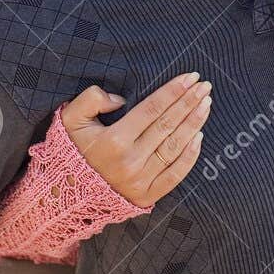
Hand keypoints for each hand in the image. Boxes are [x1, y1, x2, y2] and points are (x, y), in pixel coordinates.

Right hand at [60, 73, 212, 205]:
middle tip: (205, 86)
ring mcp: (140, 180)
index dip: (173, 91)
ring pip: (174, 147)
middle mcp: (130, 161)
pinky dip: (190, 156)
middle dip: (189, 102)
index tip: (190, 77)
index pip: (152, 109)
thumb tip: (120, 99)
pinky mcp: (146, 195)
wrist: (67, 192)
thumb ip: (91, 99)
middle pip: (167, 125)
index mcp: (113, 140)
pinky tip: (200, 136)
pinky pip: (175, 175)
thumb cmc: (72, 149)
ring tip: (206, 105)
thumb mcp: (71, 118)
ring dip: (194, 124)